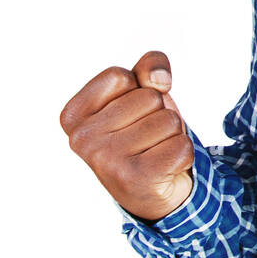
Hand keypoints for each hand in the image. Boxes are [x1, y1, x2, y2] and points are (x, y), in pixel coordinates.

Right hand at [60, 50, 193, 222]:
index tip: (129, 114)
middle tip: (146, 138)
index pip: (119, 76)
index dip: (137, 89)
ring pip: (168, 121)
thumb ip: (149, 66)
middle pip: (149, 97)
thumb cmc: (144, 133)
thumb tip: (159, 81)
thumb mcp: (142, 92)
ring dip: (171, 134)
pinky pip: (181, 146)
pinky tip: (164, 167)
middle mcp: (81, 140)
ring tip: (154, 151)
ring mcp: (106, 161)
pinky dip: (183, 153)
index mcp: (73, 115)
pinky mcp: (135, 179)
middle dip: (158, 112)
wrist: (154, 191)